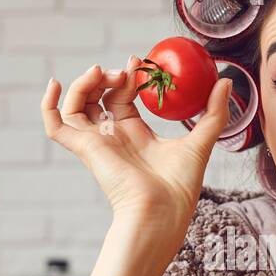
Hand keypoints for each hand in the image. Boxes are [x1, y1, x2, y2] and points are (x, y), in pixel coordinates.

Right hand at [41, 56, 232, 236]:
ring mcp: (96, 143)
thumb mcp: (201, 142)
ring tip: (102, 73)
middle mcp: (112, 138)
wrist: (162, 212)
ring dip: (84, 84)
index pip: (122, 98)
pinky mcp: (85, 149)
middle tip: (125, 71)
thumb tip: (227, 82)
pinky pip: (55, 126)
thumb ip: (213, 113)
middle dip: (107, 78)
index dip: (127, 77)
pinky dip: (48, 105)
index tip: (138, 63)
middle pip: (97, 99)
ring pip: (76, 106)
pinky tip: (55, 84)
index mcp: (134, 136)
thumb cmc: (180, 188)